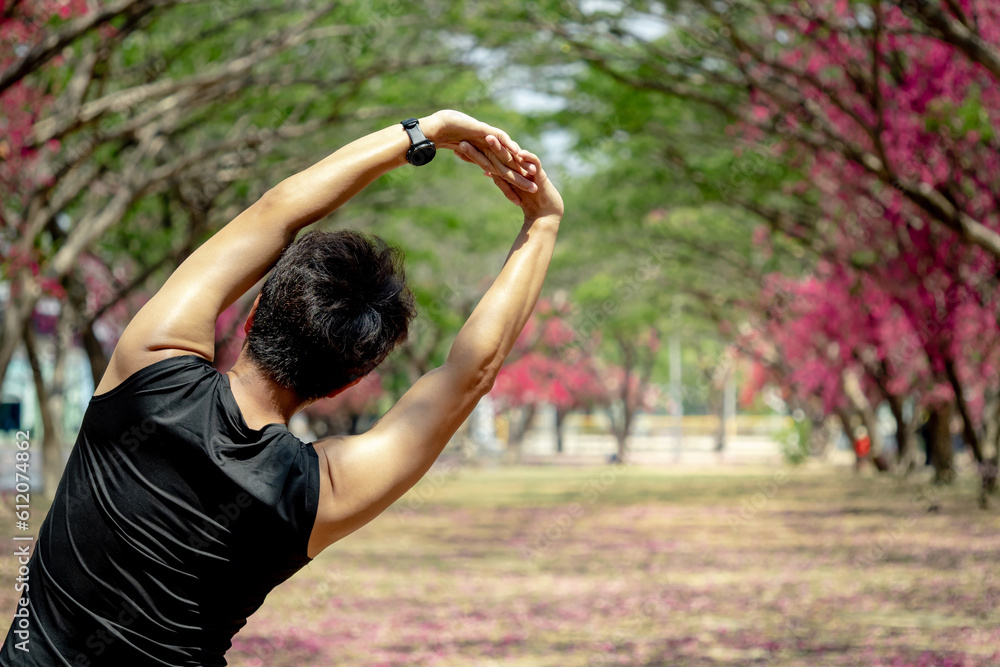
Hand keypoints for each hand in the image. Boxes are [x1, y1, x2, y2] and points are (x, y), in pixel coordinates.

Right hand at [423, 110, 537, 196]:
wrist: (438, 127)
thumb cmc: (445, 138)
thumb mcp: (462, 152)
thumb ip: (469, 156)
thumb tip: (472, 165)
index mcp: (486, 157)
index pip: (500, 176)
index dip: (509, 188)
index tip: (519, 201)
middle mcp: (490, 150)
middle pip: (508, 167)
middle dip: (521, 179)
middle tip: (535, 190)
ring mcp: (489, 140)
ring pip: (508, 154)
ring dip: (520, 163)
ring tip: (533, 172)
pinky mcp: (485, 131)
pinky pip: (500, 137)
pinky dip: (508, 145)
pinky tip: (518, 152)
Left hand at [457, 142, 562, 220]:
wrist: (545, 212)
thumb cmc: (528, 202)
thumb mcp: (511, 190)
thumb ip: (499, 179)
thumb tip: (485, 171)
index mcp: (507, 171)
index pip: (486, 162)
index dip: (472, 156)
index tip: (456, 151)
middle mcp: (515, 167)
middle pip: (495, 156)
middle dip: (480, 148)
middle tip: (464, 139)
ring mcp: (527, 169)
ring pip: (512, 156)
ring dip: (500, 147)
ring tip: (488, 138)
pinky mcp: (540, 173)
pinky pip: (534, 162)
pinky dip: (528, 158)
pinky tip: (519, 152)